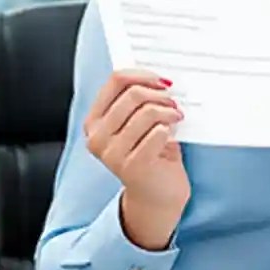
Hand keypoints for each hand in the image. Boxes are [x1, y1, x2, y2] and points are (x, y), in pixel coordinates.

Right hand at [84, 69, 189, 247]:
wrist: (156, 194)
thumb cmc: (149, 152)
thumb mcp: (136, 123)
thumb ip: (138, 100)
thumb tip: (157, 75)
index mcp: (93, 121)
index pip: (116, 80)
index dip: (143, 74)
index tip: (161, 80)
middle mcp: (97, 138)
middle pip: (133, 94)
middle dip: (159, 94)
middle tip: (173, 102)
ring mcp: (112, 154)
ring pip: (148, 112)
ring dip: (169, 111)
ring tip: (175, 117)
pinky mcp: (133, 167)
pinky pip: (158, 133)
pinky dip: (169, 130)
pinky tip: (170, 135)